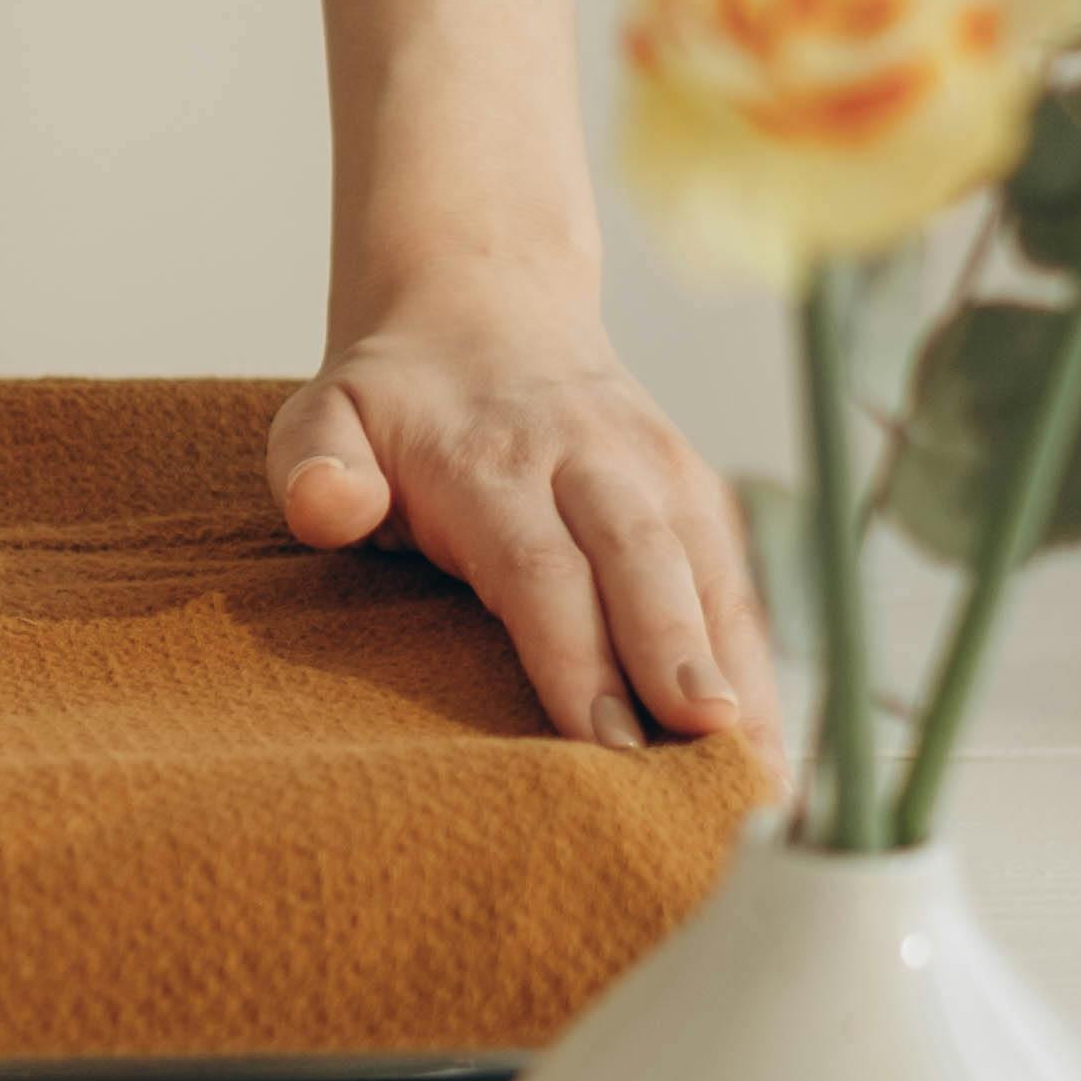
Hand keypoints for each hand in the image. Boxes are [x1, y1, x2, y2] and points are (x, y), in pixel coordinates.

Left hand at [272, 248, 772, 754]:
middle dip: (676, 653)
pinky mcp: (699, 496)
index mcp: (493, 458)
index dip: (575, 650)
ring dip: (737, 667)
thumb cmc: (395, 404)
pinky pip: (735, 583)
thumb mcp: (325, 414)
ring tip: (758, 770)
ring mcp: (658, 473)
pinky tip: (766, 751)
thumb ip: (314, 461)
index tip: (602, 735)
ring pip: (707, 571)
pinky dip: (757, 664)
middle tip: (706, 740)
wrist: (484, 310)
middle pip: (641, 562)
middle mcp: (592, 460)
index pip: (539, 563)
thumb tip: (330, 505)